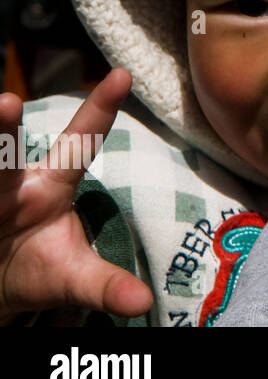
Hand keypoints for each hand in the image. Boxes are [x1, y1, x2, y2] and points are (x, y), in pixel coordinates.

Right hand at [0, 69, 153, 324]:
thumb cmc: (36, 269)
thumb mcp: (72, 279)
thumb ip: (105, 285)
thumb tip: (143, 303)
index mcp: (49, 188)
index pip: (80, 144)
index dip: (101, 110)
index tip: (123, 75)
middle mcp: (9, 186)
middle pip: (3, 158)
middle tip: (5, 102)